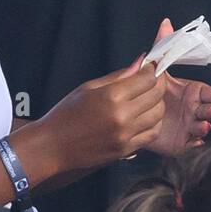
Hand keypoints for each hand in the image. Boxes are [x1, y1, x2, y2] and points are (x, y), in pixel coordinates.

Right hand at [37, 28, 167, 171]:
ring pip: (158, 115)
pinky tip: (144, 118)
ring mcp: (125, 135)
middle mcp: (122, 116)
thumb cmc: (66, 114)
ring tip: (147, 99)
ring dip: (157, 104)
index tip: (151, 67)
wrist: (52, 147)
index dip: (153, 70)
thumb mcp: (89, 87)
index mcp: (111, 96)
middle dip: (158, 84)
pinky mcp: (125, 150)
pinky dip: (153, 123)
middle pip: (157, 95)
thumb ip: (118, 76)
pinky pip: (151, 134)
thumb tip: (141, 61)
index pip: (147, 79)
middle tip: (151, 81)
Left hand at [138, 19, 210, 155]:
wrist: (135, 113)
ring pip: (203, 127)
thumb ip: (163, 47)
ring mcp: (189, 127)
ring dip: (205, 126)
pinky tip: (194, 141)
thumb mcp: (158, 68)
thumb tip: (166, 23)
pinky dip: (195, 143)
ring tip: (201, 125)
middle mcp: (196, 110)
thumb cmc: (153, 90)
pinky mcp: (180, 142)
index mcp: (194, 93)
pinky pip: (191, 144)